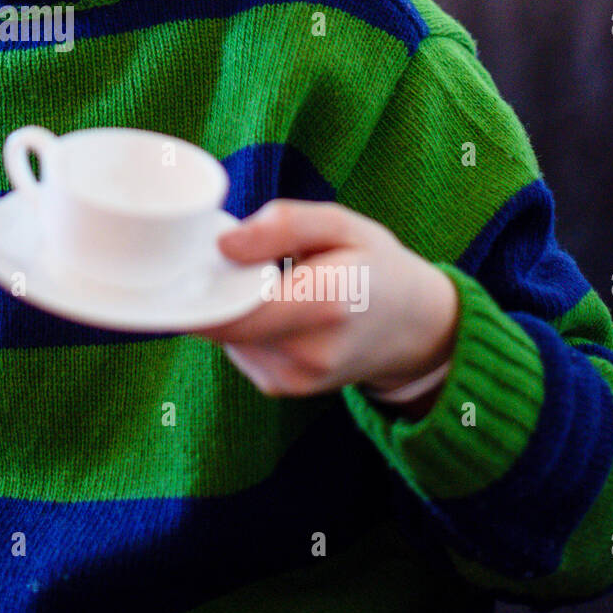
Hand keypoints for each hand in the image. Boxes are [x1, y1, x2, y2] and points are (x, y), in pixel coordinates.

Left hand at [190, 199, 459, 405]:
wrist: (417, 329)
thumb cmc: (376, 267)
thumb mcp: (342, 224)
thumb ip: (284, 224)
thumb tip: (224, 243)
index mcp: (325, 303)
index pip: (229, 310)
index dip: (197, 285)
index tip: (195, 257)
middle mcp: (308, 352)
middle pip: (220, 321)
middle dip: (214, 288)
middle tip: (237, 257)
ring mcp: (294, 378)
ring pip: (223, 335)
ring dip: (230, 307)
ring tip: (269, 284)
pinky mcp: (281, 388)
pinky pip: (237, 348)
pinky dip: (243, 325)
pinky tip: (274, 310)